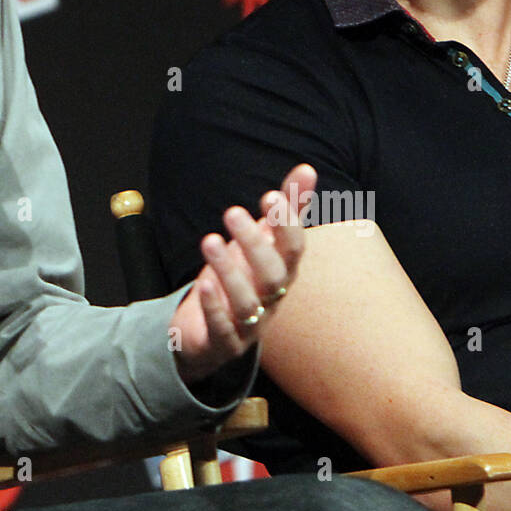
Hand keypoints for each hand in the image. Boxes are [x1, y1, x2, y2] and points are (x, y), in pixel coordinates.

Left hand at [170, 163, 308, 385]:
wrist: (211, 332)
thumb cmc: (242, 278)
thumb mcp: (261, 241)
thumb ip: (285, 208)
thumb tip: (308, 169)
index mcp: (282, 273)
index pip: (293, 250)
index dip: (286, 225)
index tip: (270, 196)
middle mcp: (271, 300)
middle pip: (273, 276)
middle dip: (255, 244)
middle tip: (232, 212)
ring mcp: (249, 324)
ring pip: (247, 304)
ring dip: (229, 272)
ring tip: (209, 240)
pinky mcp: (223, 342)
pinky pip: (222, 329)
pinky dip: (214, 308)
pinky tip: (203, 286)